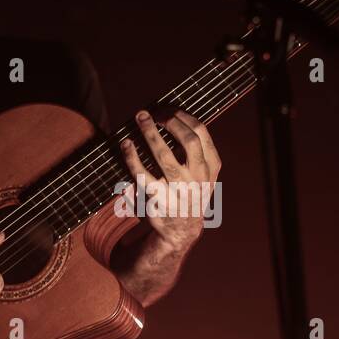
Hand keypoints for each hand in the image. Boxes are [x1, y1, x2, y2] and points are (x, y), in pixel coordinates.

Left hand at [119, 109, 221, 252]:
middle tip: (152, 113)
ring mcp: (180, 190)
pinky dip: (132, 157)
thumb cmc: (189, 192)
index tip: (168, 109)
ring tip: (140, 119)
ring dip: (150, 133)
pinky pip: (143, 174)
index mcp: (211, 167)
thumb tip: (172, 115)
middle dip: (169, 121)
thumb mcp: (204, 174)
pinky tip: (126, 144)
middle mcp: (199, 178)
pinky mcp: (160, 200)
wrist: (181, 229)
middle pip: (188, 140)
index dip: (183, 116)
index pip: (201, 132)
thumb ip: (197, 150)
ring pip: (164, 155)